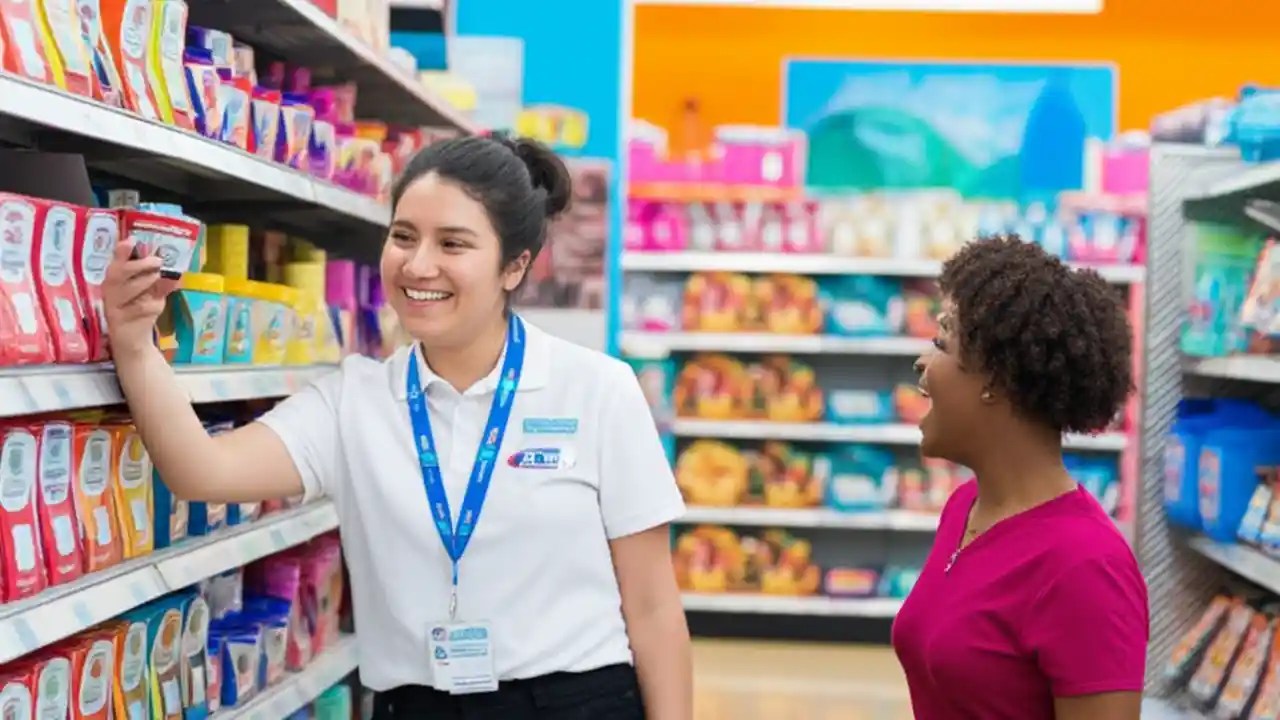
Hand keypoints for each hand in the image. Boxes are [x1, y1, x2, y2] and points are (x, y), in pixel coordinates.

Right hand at [101, 240, 178, 359]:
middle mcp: (109, 292)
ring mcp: (112, 307)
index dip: (120, 252)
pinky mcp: (119, 322)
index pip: (115, 264)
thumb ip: (157, 281)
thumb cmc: (140, 310)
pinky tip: (157, 305)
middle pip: (116, 275)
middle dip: (137, 266)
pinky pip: (138, 309)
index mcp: (115, 281)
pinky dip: (151, 305)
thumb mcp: (151, 293)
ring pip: (126, 291)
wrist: (134, 341)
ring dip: (144, 282)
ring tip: (158, 278)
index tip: (130, 240)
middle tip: (157, 261)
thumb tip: (174, 268)